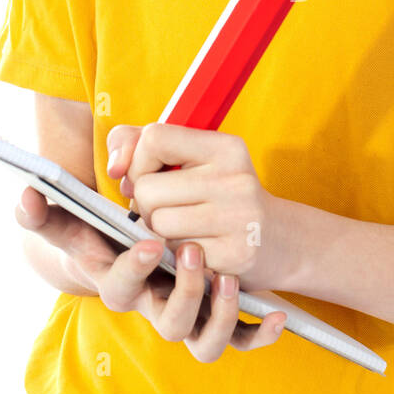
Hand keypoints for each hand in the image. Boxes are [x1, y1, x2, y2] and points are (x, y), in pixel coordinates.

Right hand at [14, 186, 287, 362]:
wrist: (135, 249)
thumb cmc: (104, 228)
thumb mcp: (80, 210)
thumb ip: (52, 204)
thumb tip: (27, 196)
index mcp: (119, 281)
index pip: (116, 286)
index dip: (131, 267)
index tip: (147, 240)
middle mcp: (153, 306)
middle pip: (165, 322)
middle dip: (181, 289)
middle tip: (191, 250)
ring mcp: (186, 316)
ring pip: (202, 342)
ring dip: (218, 313)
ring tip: (228, 276)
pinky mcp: (217, 321)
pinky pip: (240, 341)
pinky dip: (260, 334)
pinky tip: (278, 315)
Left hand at [107, 122, 293, 289]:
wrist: (279, 239)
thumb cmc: (221, 193)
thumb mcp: (193, 158)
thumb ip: (140, 143)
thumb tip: (115, 167)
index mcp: (225, 147)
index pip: (154, 139)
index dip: (138, 160)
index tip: (150, 174)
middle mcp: (235, 178)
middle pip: (147, 189)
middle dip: (145, 204)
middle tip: (168, 208)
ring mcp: (238, 218)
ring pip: (156, 225)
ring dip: (159, 232)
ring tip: (183, 227)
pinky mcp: (235, 254)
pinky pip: (175, 255)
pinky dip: (177, 255)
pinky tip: (199, 248)